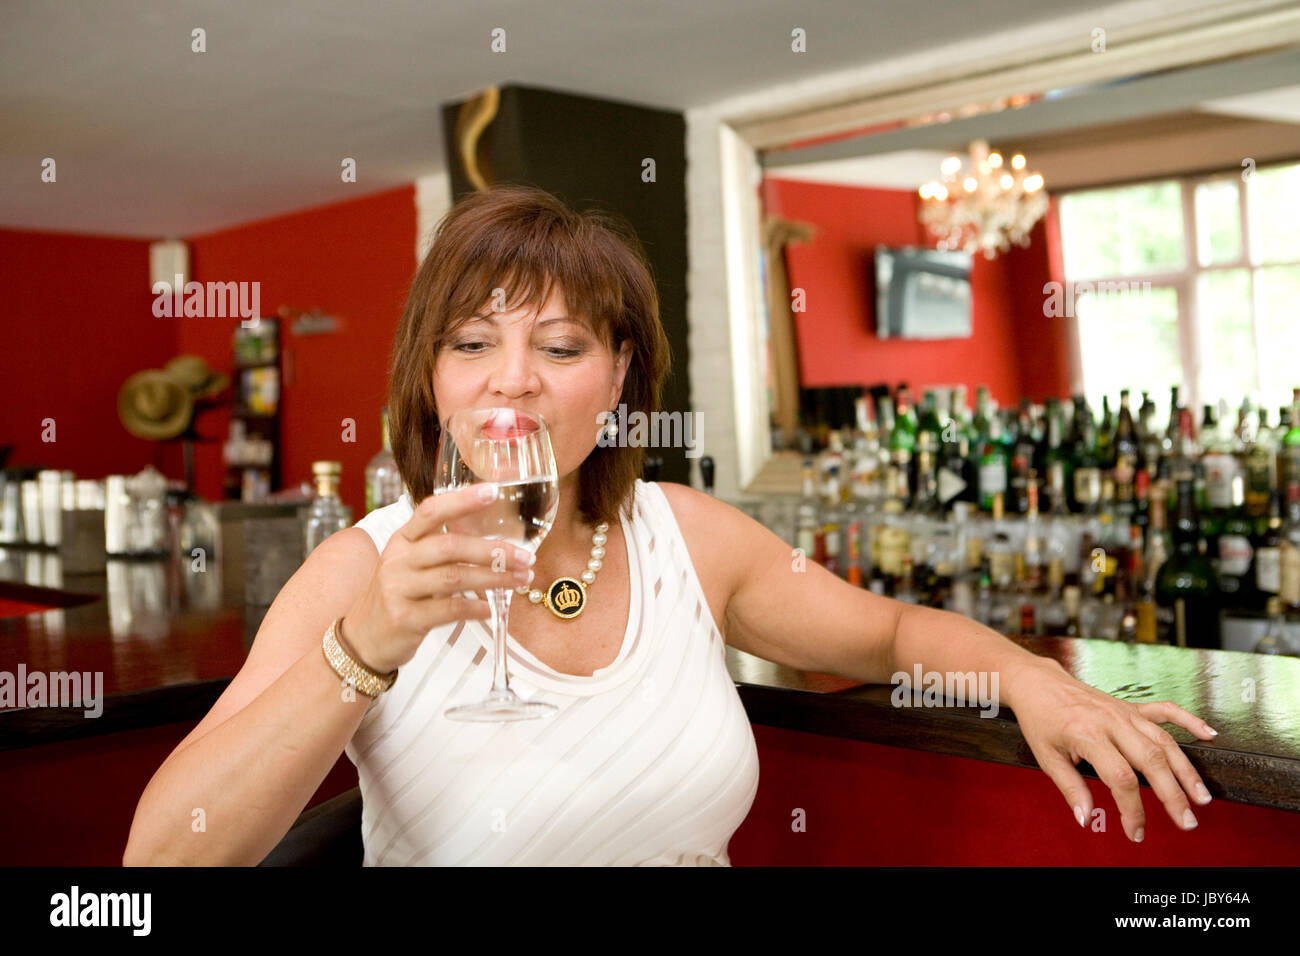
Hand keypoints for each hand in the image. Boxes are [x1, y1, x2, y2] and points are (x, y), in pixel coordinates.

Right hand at [341, 484, 535, 672]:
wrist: (364, 637)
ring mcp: (398, 589)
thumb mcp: (411, 564)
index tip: (493, 491)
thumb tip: (497, 541)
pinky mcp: (404, 618)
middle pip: (450, 546)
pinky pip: (448, 611)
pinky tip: (492, 609)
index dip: (461, 500)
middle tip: (526, 557)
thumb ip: (442, 549)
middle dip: (493, 550)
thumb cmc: (400, 595)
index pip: (430, 510)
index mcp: (403, 539)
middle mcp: (398, 560)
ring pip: (454, 578)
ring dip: (494, 579)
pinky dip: (475, 609)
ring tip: (520, 580)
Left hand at [1008, 657, 1216, 841]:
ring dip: (1186, 770)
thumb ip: (1070, 788)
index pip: (1120, 778)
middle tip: (1187, 822)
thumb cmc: (1041, 721)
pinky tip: (1209, 735)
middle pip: (1150, 760)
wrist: (1038, 684)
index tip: (1136, 833)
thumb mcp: (1046, 757)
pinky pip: (1166, 711)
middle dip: (1172, 794)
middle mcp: (1111, 722)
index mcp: (1087, 735)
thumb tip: (1086, 819)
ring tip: (1202, 797)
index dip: (1132, 809)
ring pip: (1164, 741)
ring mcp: (1124, 712)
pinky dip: (1189, 721)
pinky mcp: (1131, 706)